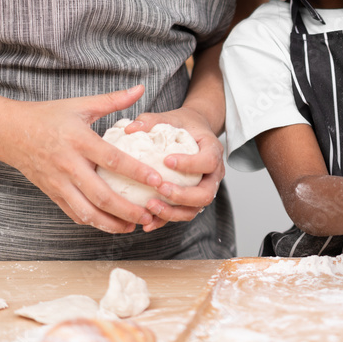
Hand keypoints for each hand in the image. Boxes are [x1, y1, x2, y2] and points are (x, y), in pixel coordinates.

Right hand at [0, 85, 158, 233]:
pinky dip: (94, 223)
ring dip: (112, 223)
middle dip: (128, 208)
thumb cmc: (49, 116)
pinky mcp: (52, 193)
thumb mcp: (80, 105)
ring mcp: (58, 183)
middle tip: (151, 214)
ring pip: (87, 211)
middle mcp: (69, 165)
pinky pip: (74, 213)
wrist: (9, 132)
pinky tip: (112, 225)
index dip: (137, 172)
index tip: (158, 180)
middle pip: (102, 195)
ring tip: (135, 226)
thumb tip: (140, 88)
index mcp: (79, 141)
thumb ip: (113, 100)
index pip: (113, 160)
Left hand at [124, 106, 225, 230]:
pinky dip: (165, 220)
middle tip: (160, 188)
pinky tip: (147, 223)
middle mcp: (213, 174)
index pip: (208, 161)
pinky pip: (182, 215)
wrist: (194, 133)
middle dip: (182, 196)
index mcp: (213, 150)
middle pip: (206, 194)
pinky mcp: (191, 200)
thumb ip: (152, 121)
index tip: (167, 161)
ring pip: (194, 210)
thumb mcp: (171, 118)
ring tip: (150, 206)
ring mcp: (204, 189)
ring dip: (172, 212)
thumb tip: (129, 129)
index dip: (190, 164)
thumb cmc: (183, 125)